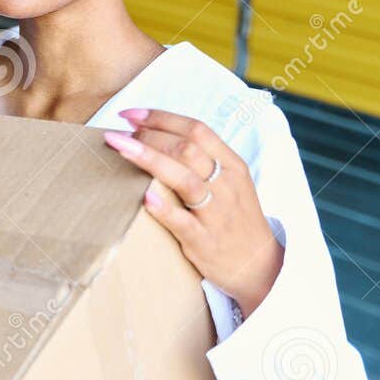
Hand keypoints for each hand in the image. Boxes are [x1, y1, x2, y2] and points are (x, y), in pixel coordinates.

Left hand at [104, 108, 284, 314]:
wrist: (260, 265)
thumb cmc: (236, 219)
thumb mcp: (231, 182)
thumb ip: (203, 160)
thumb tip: (159, 137)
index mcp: (232, 165)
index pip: (197, 130)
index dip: (162, 118)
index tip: (131, 114)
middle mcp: (226, 185)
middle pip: (187, 149)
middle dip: (149, 135)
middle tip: (119, 134)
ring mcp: (216, 214)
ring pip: (184, 179)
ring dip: (149, 159)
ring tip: (120, 147)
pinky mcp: (205, 242)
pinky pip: (183, 222)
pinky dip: (163, 208)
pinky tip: (144, 196)